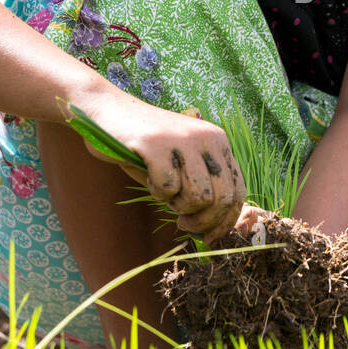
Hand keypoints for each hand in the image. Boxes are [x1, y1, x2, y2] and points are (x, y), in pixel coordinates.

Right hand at [73, 89, 245, 244]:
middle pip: (222, 199)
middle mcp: (207, 137)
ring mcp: (183, 139)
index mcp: (218, 141)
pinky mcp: (157, 144)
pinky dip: (157, 192)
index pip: (237, 190)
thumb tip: (216, 228)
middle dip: (202, 221)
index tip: (210, 237)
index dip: (226, 220)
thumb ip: (203, 186)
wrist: (110, 111)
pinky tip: (150, 177)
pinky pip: (168, 188)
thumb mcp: (183, 163)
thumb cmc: (147, 147)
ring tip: (164, 191)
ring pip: (199, 197)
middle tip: (183, 223)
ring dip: (178, 205)